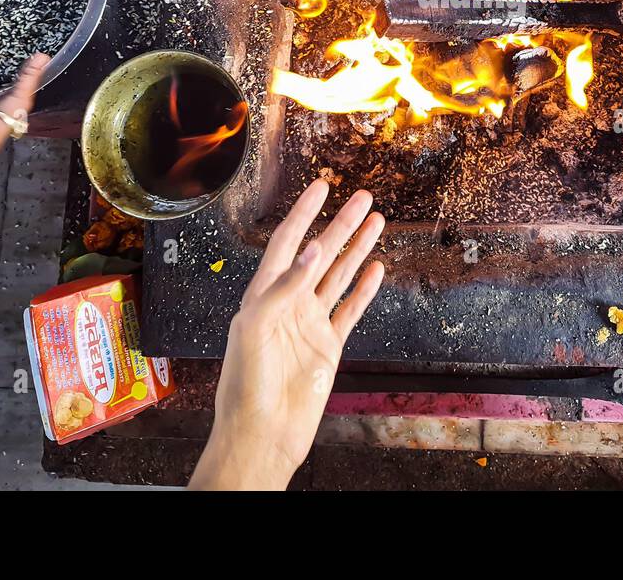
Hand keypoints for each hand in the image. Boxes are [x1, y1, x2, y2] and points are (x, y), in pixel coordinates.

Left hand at [190, 180, 385, 490]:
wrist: (262, 435)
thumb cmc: (245, 385)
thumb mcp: (254, 328)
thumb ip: (284, 287)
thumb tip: (312, 249)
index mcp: (264, 295)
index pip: (286, 243)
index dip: (303, 214)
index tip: (321, 187)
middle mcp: (288, 304)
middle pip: (320, 253)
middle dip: (340, 223)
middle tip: (362, 197)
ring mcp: (310, 324)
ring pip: (339, 276)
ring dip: (357, 248)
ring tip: (377, 222)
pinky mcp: (328, 346)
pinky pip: (350, 310)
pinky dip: (364, 290)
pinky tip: (377, 269)